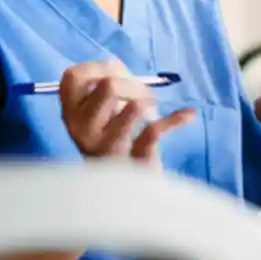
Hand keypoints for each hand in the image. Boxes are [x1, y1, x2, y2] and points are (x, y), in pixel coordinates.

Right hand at [59, 60, 194, 163]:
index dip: (97, 67)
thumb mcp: (102, 113)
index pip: (73, 76)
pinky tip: (189, 114)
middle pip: (109, 86)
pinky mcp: (134, 161)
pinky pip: (157, 130)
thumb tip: (116, 67)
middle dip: (133, 83)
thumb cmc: (115, 142)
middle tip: (142, 97)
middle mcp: (83, 130)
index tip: (115, 74)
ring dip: (148, 102)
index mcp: (71, 115)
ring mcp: (107, 147)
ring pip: (133, 107)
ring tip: (152, 110)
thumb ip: (106, 85)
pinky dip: (176, 119)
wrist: (126, 192)